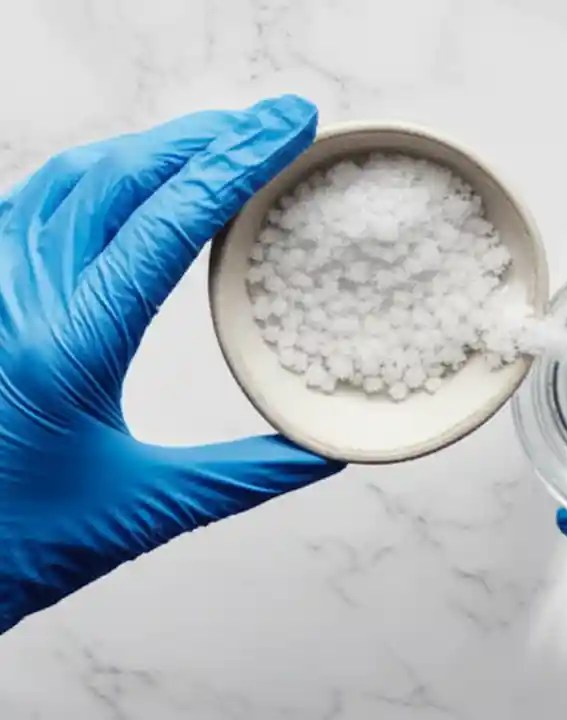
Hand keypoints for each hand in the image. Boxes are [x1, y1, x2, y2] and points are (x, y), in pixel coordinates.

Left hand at [0, 96, 343, 633]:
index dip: (235, 165)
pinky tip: (128, 174)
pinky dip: (91, 176)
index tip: (288, 126)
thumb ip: (244, 476)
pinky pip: (25, 207)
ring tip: (217, 137)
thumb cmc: (17, 549)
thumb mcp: (142, 513)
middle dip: (201, 139)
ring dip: (148, 148)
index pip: (164, 226)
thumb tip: (327, 449)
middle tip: (271, 121)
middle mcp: (12, 303)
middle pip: (115, 179)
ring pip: (65, 181)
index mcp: (67, 350)